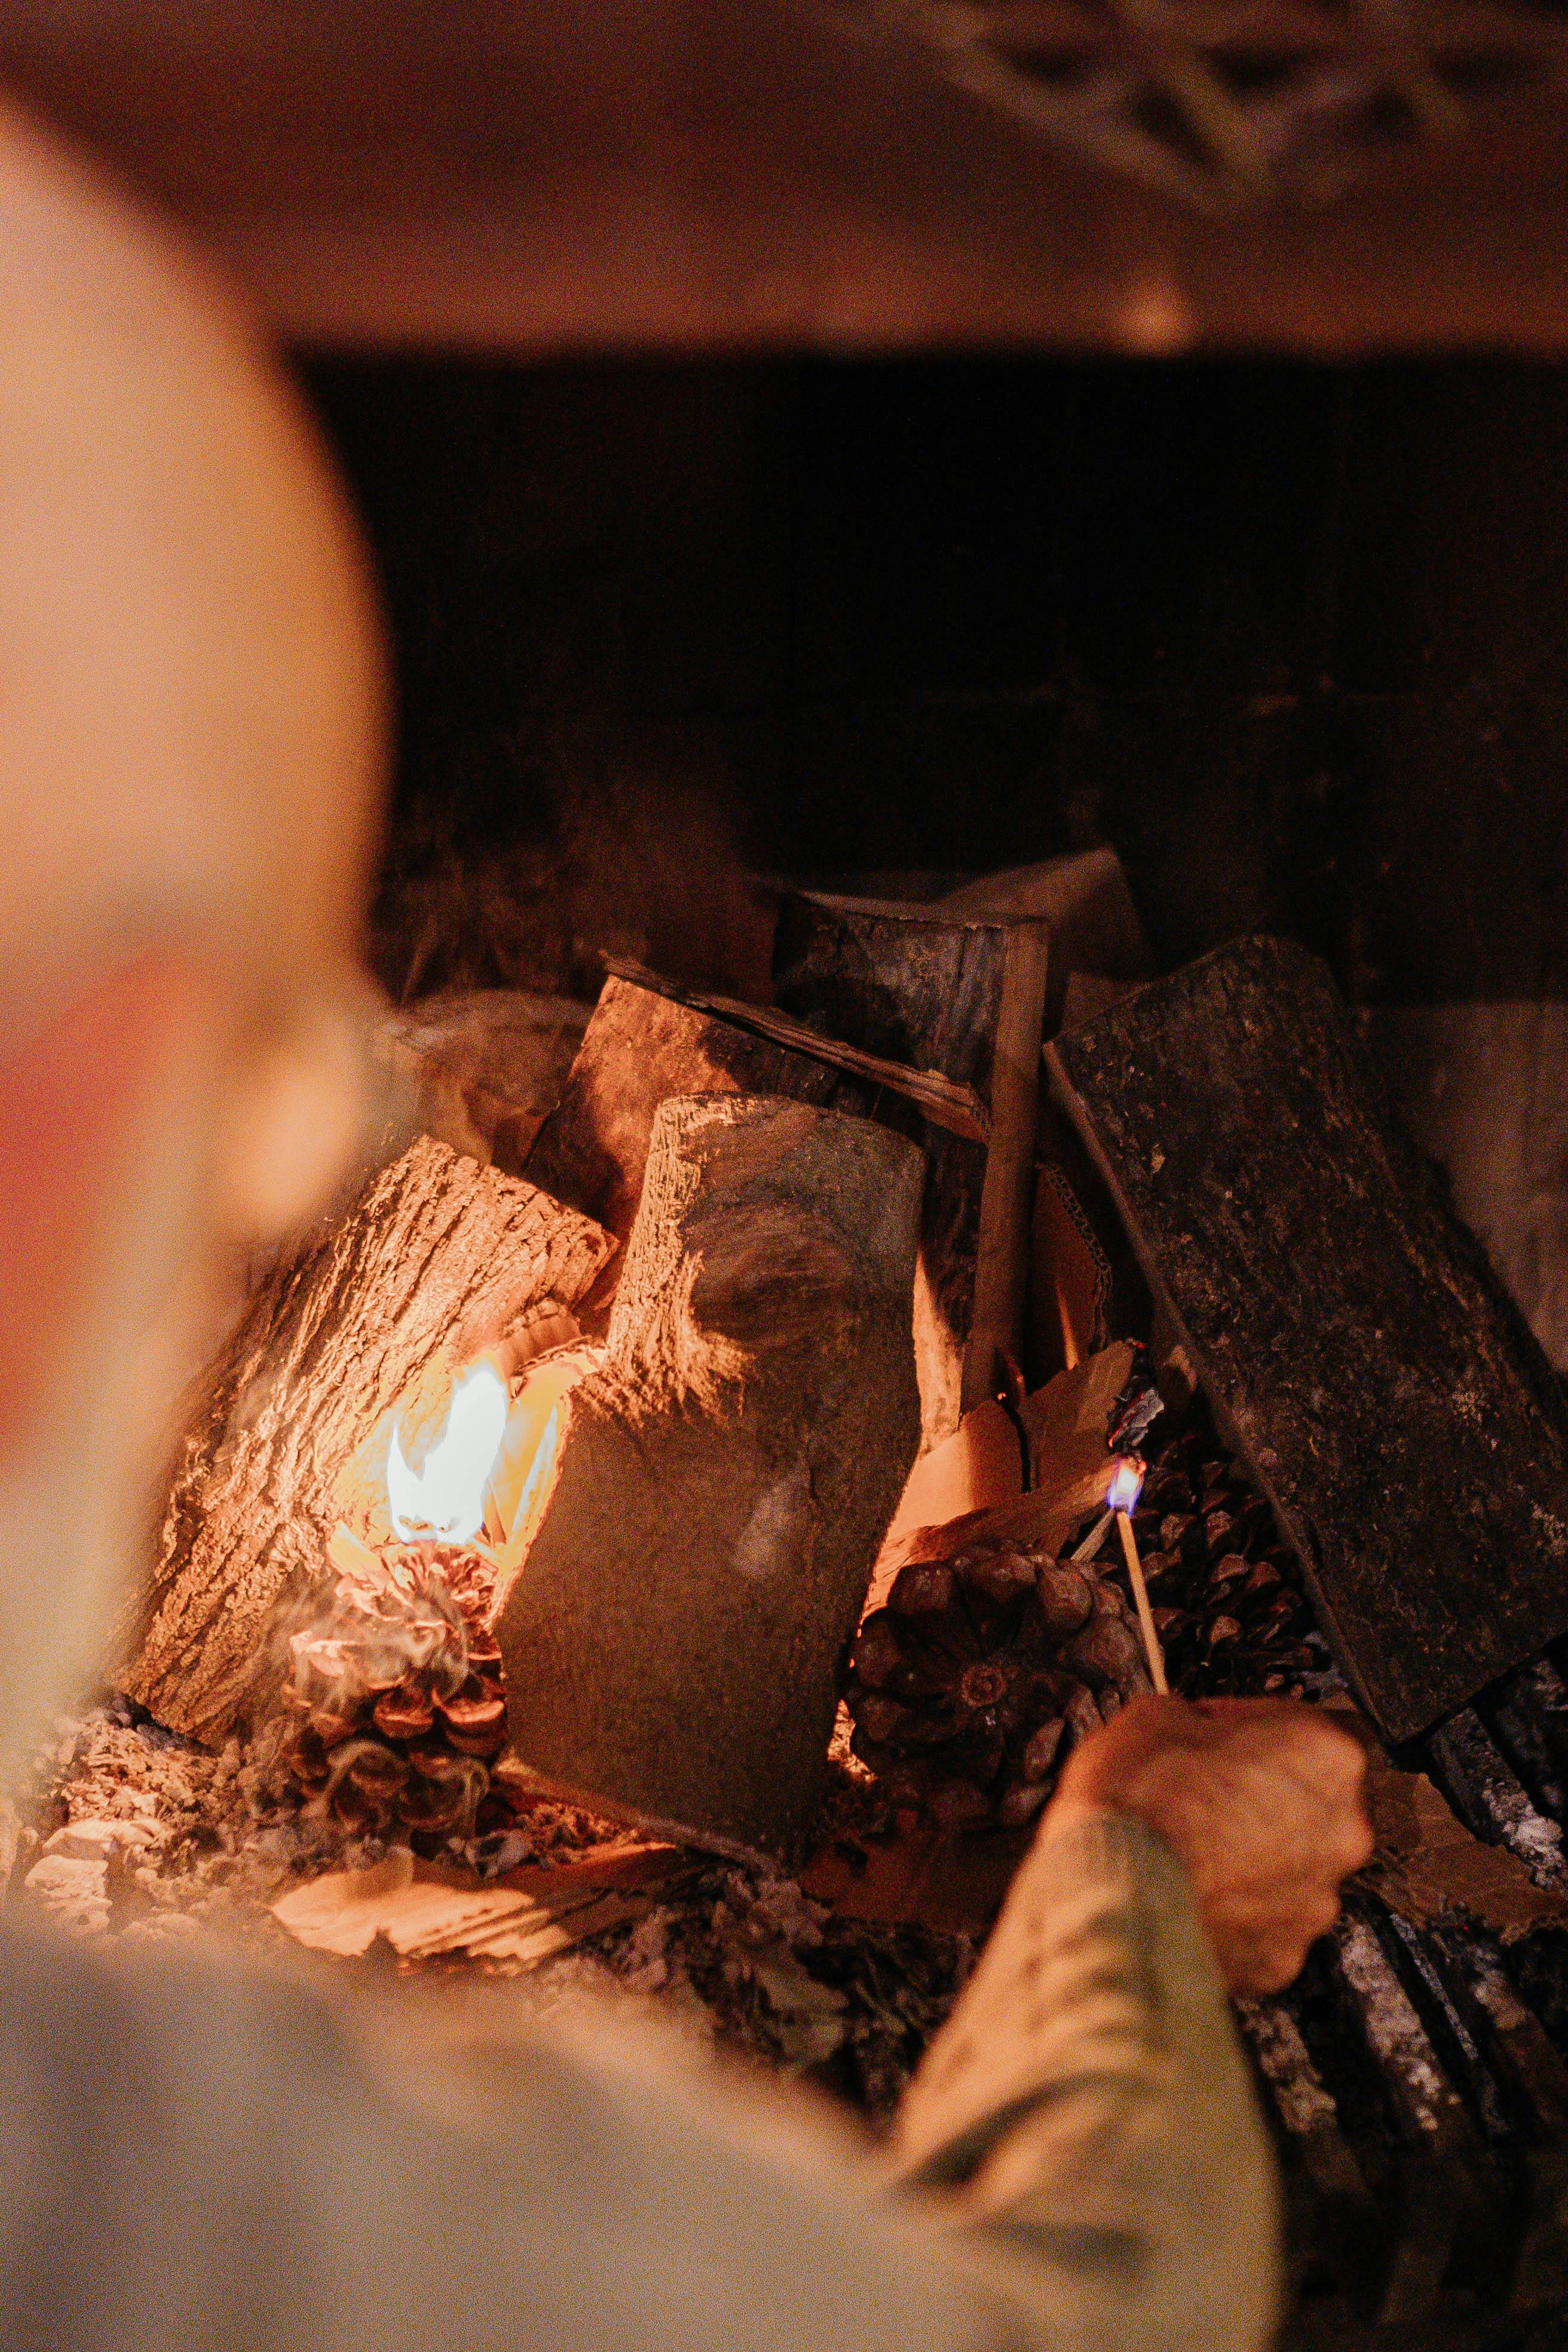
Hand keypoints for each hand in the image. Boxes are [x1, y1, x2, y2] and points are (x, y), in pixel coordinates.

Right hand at [1045, 1694, 1373, 1994]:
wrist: (1112, 1890)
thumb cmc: (1138, 1805)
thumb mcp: (1157, 1714)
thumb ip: (1200, 1721)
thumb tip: (1191, 1731)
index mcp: (1324, 1757)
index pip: (1297, 1727)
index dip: (1245, 1729)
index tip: (1216, 1737)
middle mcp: (1339, 1832)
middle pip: (1304, 1805)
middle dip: (1258, 1799)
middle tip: (1203, 1795)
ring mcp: (1315, 1901)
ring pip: (1288, 1870)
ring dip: (1249, 1859)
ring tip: (1189, 1851)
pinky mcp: (1283, 1956)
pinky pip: (1263, 1924)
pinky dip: (1233, 1912)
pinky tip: (1190, 1892)